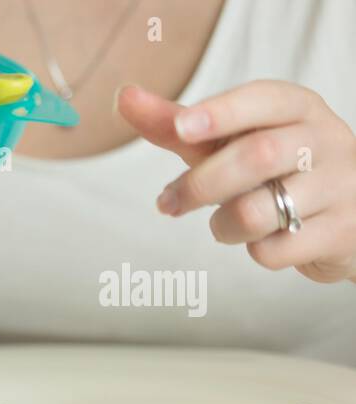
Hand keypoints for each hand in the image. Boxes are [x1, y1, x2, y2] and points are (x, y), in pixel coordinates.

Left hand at [120, 81, 355, 283]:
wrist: (346, 215)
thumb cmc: (274, 171)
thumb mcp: (229, 143)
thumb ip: (179, 126)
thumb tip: (124, 97)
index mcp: (298, 109)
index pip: (264, 99)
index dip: (221, 112)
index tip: (183, 125)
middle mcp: (326, 140)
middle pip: (256, 156)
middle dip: (201, 184)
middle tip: (168, 204)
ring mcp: (340, 186)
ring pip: (260, 210)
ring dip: (223, 225)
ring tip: (225, 223)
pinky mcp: (341, 233)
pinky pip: (276, 250)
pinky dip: (255, 250)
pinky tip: (266, 240)